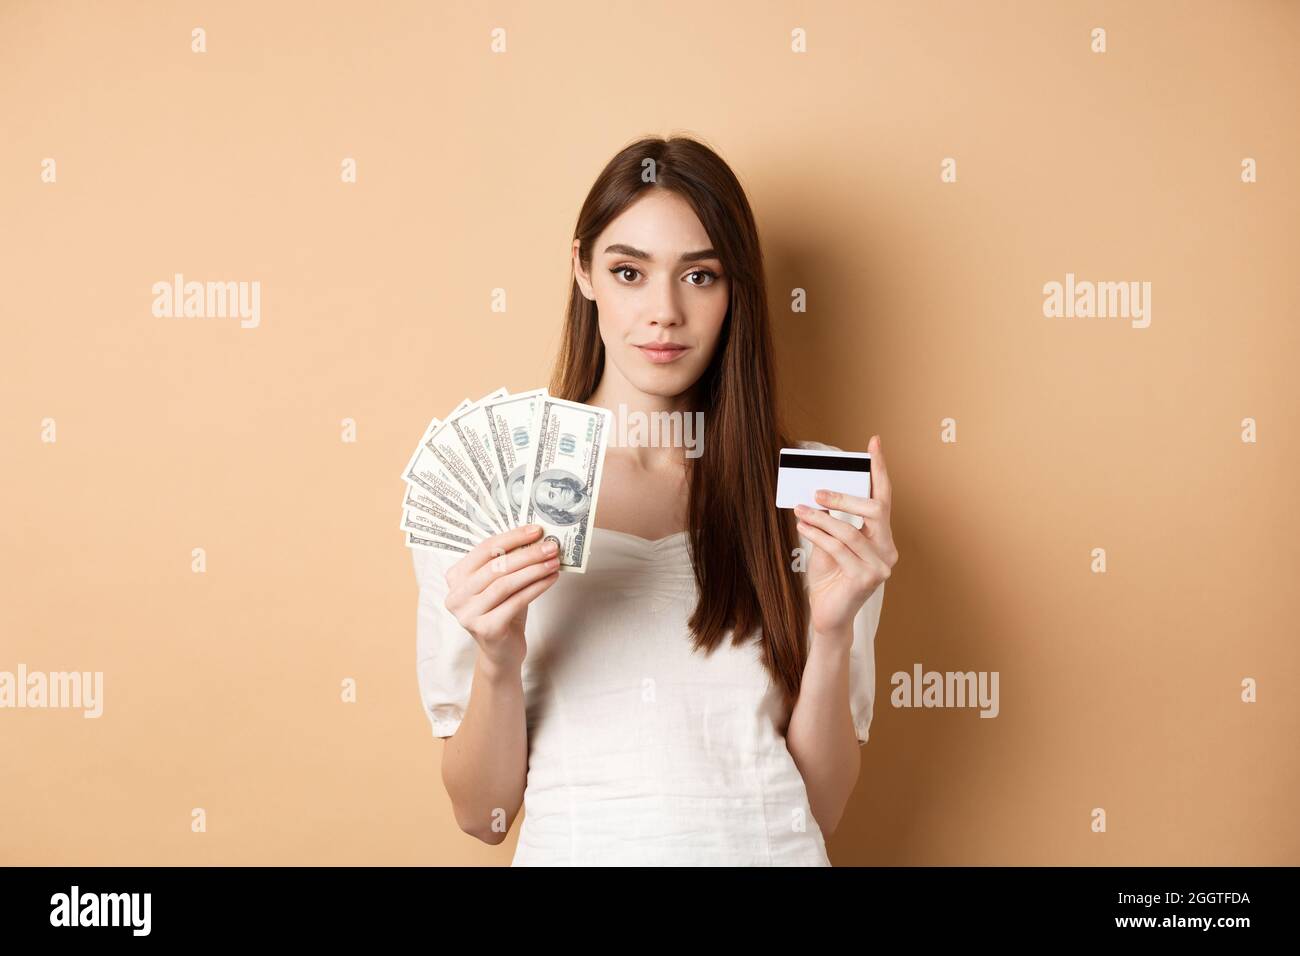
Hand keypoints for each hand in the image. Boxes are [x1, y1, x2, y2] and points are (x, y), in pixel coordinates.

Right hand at [443, 524, 560, 672]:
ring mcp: (468, 614)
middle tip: (551, 546)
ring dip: (534, 570)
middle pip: (496, 566)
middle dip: (527, 553)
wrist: (501, 652)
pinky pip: (516, 602)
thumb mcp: (501, 584)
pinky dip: (537, 588)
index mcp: (455, 578)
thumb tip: (536, 538)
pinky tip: (551, 579)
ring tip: (554, 561)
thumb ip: (509, 562)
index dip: (512, 537)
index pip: (484, 549)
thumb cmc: (502, 611)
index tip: (536, 530)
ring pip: (505, 583)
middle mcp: (456, 596)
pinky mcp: (486, 629)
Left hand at [794, 435, 898, 640]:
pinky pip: (838, 548)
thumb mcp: (829, 544)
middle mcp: (887, 551)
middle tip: (816, 490)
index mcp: (882, 539)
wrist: (827, 617)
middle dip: (844, 497)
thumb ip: (830, 521)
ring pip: (849, 530)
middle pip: (874, 510)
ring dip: (821, 517)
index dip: (879, 470)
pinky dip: (817, 534)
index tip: (873, 442)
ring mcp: (880, 567)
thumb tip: (819, 493)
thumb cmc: (829, 579)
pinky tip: (802, 526)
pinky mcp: (866, 580)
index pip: (883, 499)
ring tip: (800, 509)